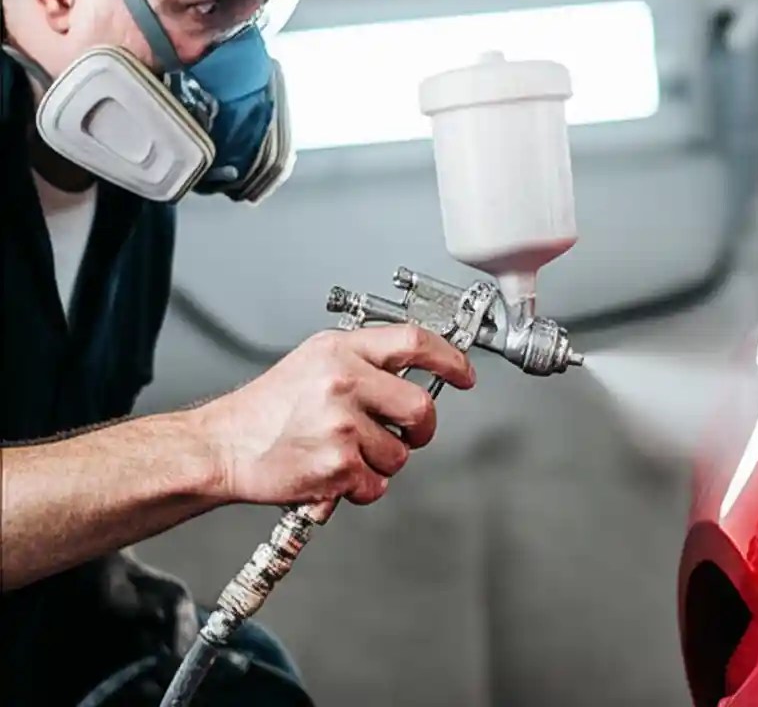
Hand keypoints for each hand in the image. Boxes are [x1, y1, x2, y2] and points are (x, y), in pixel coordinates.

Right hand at [193, 325, 475, 506]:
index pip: (413, 341)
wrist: (222, 447)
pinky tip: (333, 472)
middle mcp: (342, 382)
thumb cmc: (266, 410)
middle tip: (407, 434)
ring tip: (345, 452)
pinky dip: (361, 487)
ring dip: (381, 462)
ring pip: (400, 452)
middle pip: (421, 406)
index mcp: (340, 351)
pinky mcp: (337, 465)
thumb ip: (362, 363)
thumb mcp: (313, 363)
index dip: (449, 358)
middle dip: (421, 428)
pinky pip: (377, 483)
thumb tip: (412, 374)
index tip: (463, 374)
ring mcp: (341, 424)